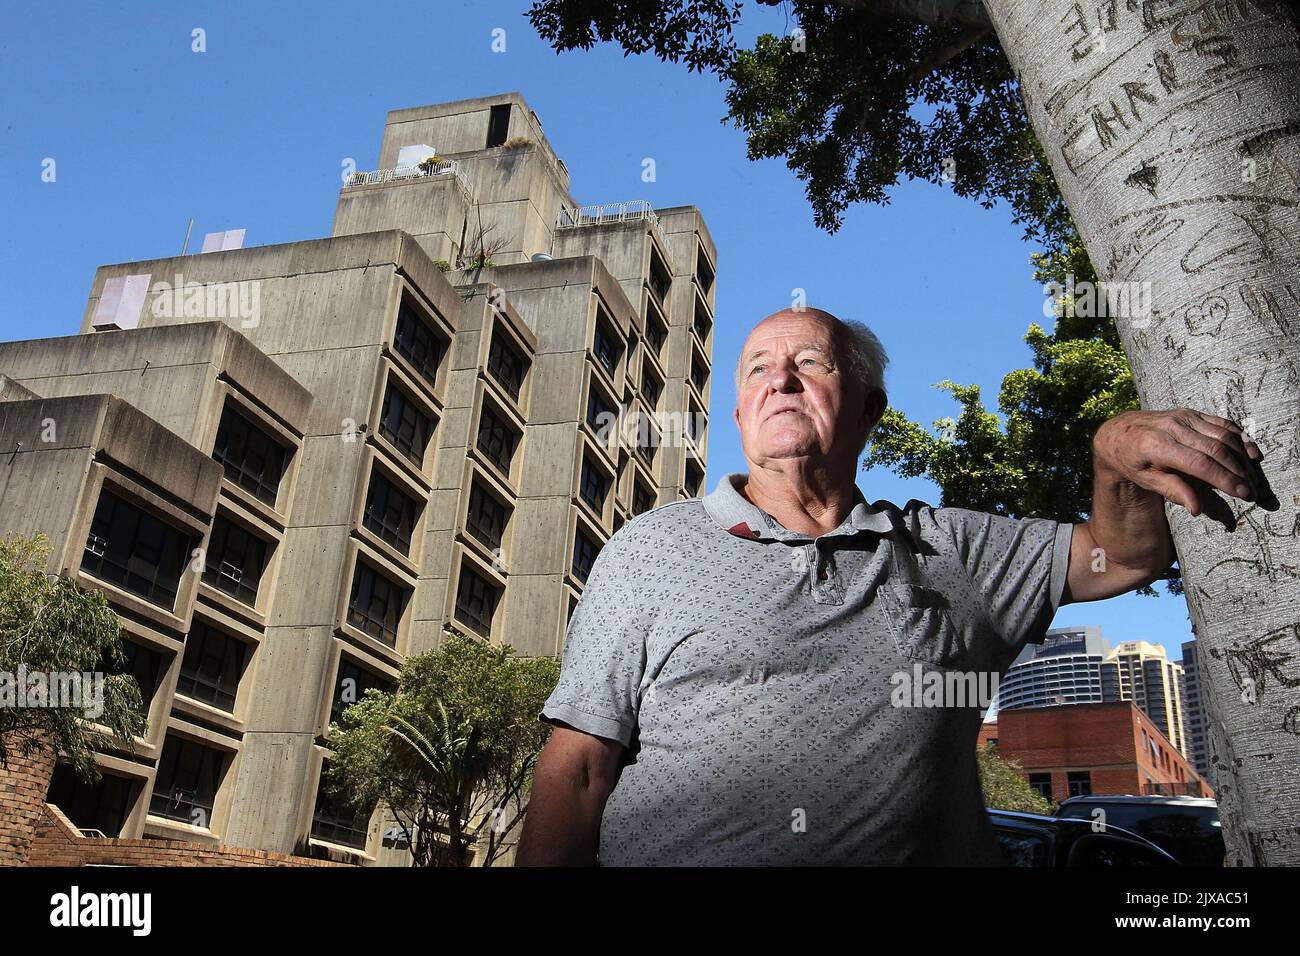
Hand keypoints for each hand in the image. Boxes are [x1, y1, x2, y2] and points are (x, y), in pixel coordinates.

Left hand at [1092, 408, 1265, 516]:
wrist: (1118, 431)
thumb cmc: (1132, 461)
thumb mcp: (1144, 479)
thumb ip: (1172, 491)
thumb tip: (1197, 509)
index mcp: (1157, 445)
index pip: (1199, 463)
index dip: (1224, 479)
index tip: (1243, 494)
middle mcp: (1172, 427)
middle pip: (1215, 449)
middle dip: (1238, 472)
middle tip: (1253, 491)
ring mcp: (1183, 416)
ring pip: (1223, 435)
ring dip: (1243, 457)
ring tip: (1254, 478)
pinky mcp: (1191, 412)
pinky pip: (1221, 423)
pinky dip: (1239, 438)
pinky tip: (1252, 454)